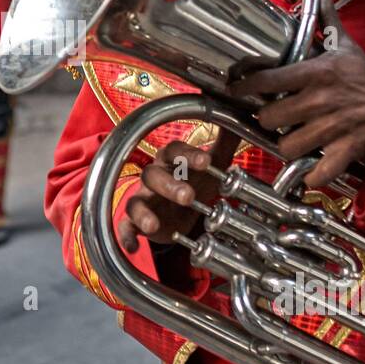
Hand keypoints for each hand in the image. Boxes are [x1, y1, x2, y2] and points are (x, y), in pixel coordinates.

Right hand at [119, 130, 239, 251]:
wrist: (177, 212)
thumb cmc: (192, 182)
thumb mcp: (209, 165)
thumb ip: (223, 144)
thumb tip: (239, 118)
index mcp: (170, 160)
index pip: (174, 150)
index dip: (187, 155)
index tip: (205, 162)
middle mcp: (153, 176)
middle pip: (153, 175)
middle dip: (169, 185)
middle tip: (188, 196)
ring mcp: (143, 199)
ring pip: (136, 201)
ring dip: (143, 212)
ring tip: (153, 225)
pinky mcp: (135, 222)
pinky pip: (125, 227)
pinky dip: (126, 235)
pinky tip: (133, 245)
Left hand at [234, 0, 364, 188]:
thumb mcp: (347, 47)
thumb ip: (329, 20)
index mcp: (316, 73)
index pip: (266, 79)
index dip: (244, 86)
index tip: (235, 89)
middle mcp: (320, 100)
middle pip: (269, 118)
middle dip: (268, 120)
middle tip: (275, 118)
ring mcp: (333, 127)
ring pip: (287, 146)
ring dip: (288, 147)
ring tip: (294, 139)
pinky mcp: (346, 150)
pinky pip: (317, 171)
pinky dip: (312, 175)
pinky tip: (312, 167)